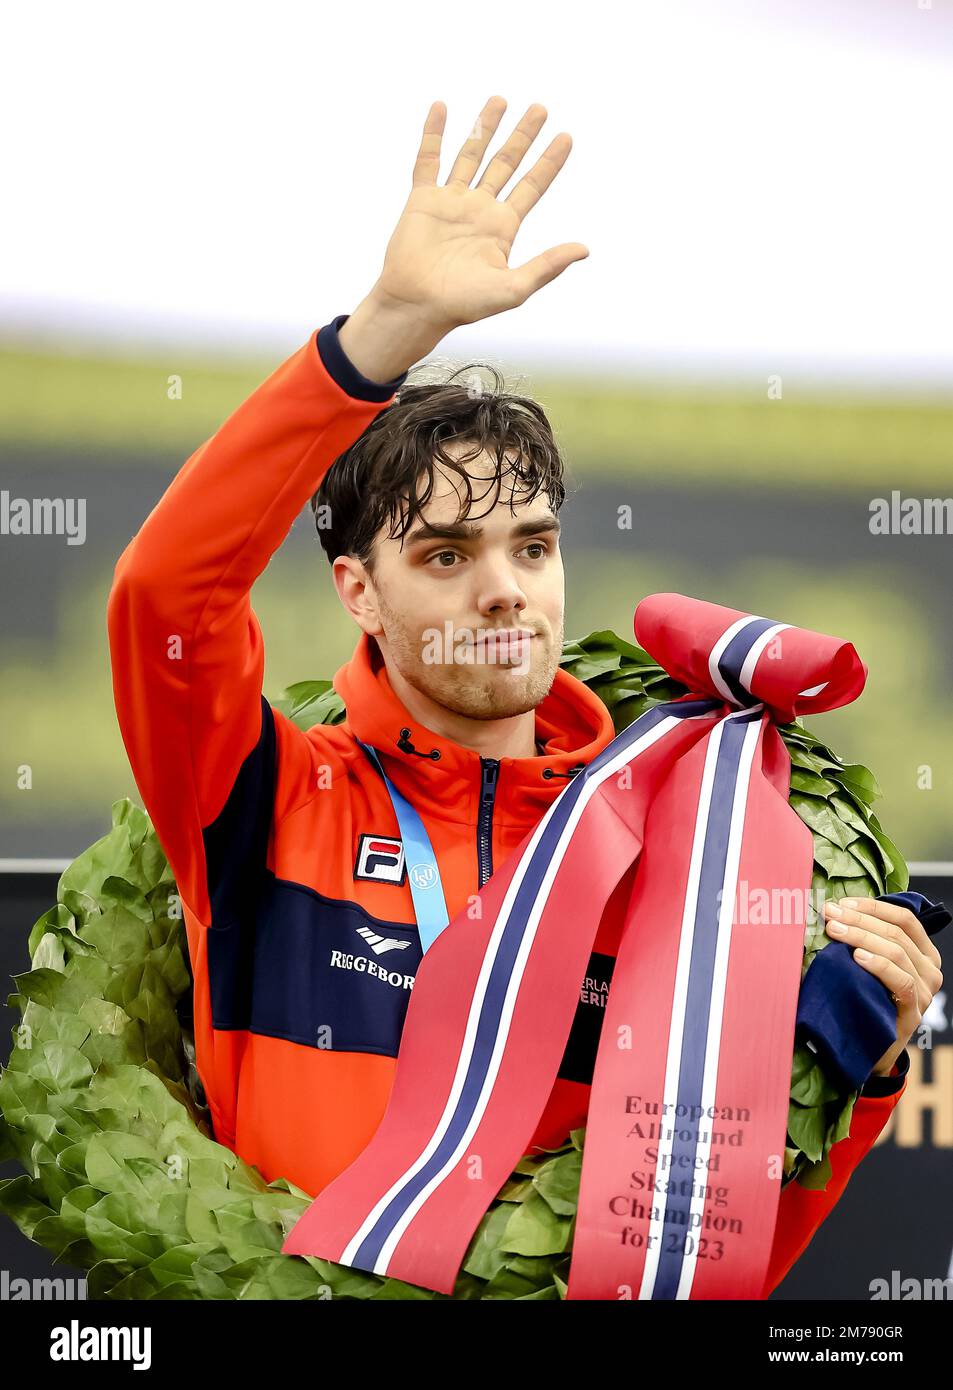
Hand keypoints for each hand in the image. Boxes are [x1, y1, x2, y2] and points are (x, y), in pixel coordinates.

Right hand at [374, 95, 586, 331]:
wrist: (417, 305)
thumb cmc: (462, 304)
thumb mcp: (513, 288)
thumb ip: (547, 266)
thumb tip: (584, 249)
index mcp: (502, 227)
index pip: (532, 186)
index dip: (549, 163)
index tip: (566, 137)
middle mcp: (479, 209)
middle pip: (506, 163)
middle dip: (523, 136)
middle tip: (540, 109)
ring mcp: (451, 201)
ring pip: (471, 154)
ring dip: (485, 127)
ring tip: (500, 100)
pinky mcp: (422, 199)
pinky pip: (428, 159)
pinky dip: (434, 133)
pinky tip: (442, 107)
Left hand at [822, 896, 943, 1076]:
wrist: (870, 1048)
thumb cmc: (867, 998)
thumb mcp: (870, 965)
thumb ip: (866, 940)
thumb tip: (834, 909)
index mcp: (924, 953)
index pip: (904, 918)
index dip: (872, 907)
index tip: (842, 902)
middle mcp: (930, 970)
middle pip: (896, 933)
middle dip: (859, 919)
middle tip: (830, 914)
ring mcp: (925, 993)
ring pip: (897, 953)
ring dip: (862, 937)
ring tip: (835, 931)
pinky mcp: (913, 1013)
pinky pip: (902, 982)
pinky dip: (879, 965)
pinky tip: (857, 958)